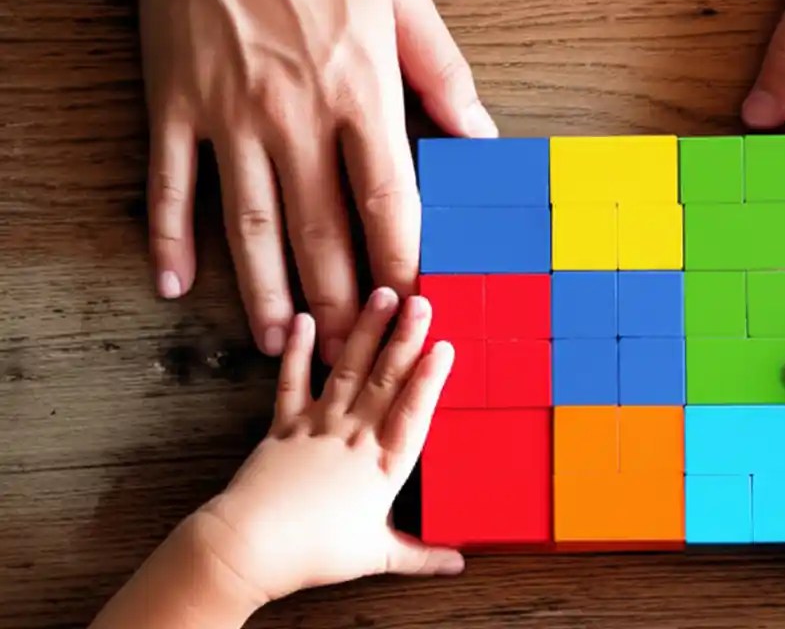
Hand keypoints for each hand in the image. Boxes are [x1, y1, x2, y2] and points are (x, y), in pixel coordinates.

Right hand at [139, 0, 496, 363]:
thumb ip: (445, 74)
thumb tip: (481, 136)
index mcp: (359, 94)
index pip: (388, 204)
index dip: (402, 264)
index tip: (411, 303)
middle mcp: (294, 117)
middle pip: (321, 234)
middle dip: (340, 302)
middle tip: (351, 351)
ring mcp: (228, 115)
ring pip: (249, 226)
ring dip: (263, 293)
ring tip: (277, 342)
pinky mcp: (174, 103)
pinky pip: (170, 185)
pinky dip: (167, 238)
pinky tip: (173, 283)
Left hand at [192, 287, 461, 600]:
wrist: (251, 545)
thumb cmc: (315, 551)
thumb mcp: (376, 555)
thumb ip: (420, 554)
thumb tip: (458, 563)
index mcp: (383, 466)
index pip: (414, 413)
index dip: (430, 379)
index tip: (445, 346)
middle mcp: (354, 436)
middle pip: (386, 380)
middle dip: (406, 338)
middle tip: (421, 301)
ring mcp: (318, 426)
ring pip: (348, 370)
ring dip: (366, 331)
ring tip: (382, 295)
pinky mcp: (284, 426)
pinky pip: (293, 382)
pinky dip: (298, 351)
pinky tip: (306, 321)